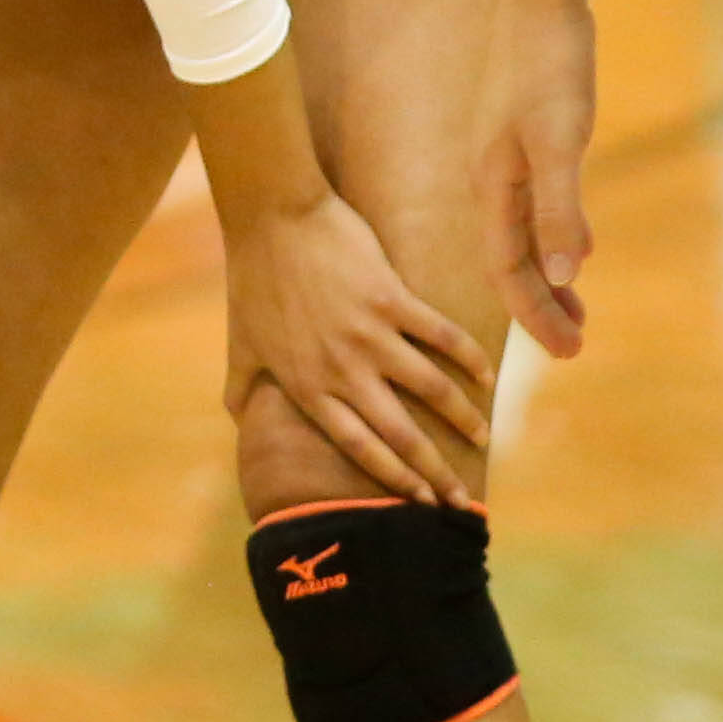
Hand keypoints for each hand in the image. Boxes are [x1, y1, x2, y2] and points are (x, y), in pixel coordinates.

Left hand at [220, 183, 494, 507]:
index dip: (396, 480)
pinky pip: (441, 336)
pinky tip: (485, 375)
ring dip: (462, 418)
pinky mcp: (390, 298)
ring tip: (482, 436)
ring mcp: (368, 335)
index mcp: (307, 387)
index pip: (360, 448)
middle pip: (401, 434)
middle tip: (463, 500)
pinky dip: (468, 357)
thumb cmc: (253, 278)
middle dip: (437, 471)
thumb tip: (237, 420)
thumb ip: (243, 388)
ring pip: (430, 390)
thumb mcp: (240, 343)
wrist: (272, 217)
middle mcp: (342, 370)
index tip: (422, 504)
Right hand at [474, 0, 599, 361]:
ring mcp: (507, 165)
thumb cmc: (550, 68)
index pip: (510, 272)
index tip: (566, 353)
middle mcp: (493, 184)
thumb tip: (563, 274)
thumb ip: (558, 209)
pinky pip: (534, 213)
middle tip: (574, 347)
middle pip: (512, 263)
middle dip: (541, 307)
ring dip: (548, 278)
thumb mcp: (559, 141)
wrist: (541, 1)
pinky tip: (574, 250)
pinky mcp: (525, 145)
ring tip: (576, 312)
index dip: (536, 316)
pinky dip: (553, 241)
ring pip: (523, 239)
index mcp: (494, 189)